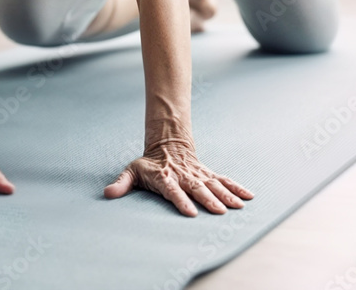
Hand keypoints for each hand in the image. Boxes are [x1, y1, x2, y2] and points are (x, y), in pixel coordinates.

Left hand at [103, 138, 253, 215]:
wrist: (166, 144)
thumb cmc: (148, 164)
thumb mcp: (131, 170)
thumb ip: (121, 183)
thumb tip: (107, 193)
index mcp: (165, 177)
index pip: (173, 190)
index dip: (181, 200)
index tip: (190, 212)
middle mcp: (183, 176)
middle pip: (197, 189)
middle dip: (209, 200)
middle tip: (220, 211)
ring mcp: (197, 175)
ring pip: (213, 185)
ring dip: (226, 195)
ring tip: (238, 206)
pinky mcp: (207, 174)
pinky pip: (224, 180)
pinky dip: (236, 187)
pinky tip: (248, 196)